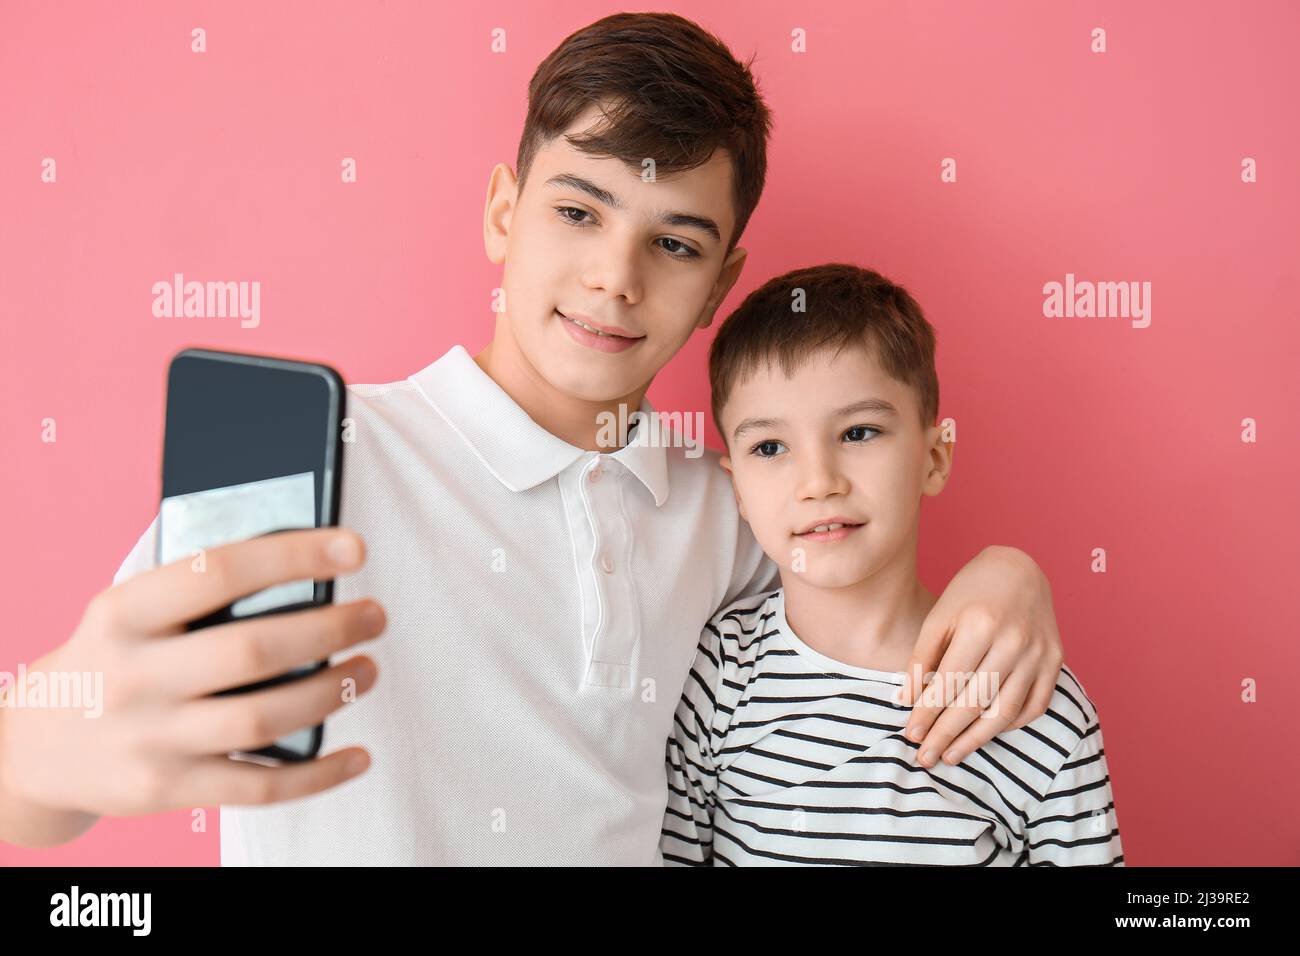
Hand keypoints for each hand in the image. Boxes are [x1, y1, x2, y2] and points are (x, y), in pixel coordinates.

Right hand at [0, 528, 384, 847]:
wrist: (35, 748)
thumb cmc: (112, 658)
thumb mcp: (128, 611)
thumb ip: (198, 590)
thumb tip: (305, 566)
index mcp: (124, 613)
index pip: (220, 571)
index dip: (294, 556)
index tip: (355, 548)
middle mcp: (134, 675)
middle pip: (253, 651)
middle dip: (331, 629)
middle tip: (375, 615)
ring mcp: (150, 739)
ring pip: (263, 718)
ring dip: (333, 693)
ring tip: (367, 670)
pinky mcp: (168, 790)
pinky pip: (258, 787)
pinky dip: (319, 775)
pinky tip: (357, 756)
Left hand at [898, 545, 1062, 767]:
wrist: (1018, 569)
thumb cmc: (970, 593)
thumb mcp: (939, 616)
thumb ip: (922, 658)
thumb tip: (906, 701)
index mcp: (980, 624)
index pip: (948, 682)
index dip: (928, 713)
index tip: (910, 735)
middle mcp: (1014, 641)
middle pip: (975, 702)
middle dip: (946, 734)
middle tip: (926, 757)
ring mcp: (1039, 654)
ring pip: (1005, 711)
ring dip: (975, 740)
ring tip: (951, 755)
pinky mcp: (1055, 662)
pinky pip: (1034, 706)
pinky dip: (1009, 725)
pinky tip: (985, 733)